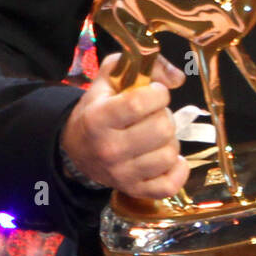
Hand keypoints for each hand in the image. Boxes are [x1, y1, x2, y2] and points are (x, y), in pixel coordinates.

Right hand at [59, 52, 190, 199]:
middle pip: (162, 129)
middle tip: (154, 115)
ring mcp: (122, 174)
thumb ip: (144, 65)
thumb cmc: (98, 109)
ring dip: (170, 141)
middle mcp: (109, 149)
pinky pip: (170, 185)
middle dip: (165, 116)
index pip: (140, 103)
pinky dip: (178, 170)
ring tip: (156, 136)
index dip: (157, 93)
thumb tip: (177, 78)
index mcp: (98, 119)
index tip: (155, 92)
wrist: (78, 149)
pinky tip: (169, 158)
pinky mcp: (135, 190)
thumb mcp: (111, 78)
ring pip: (170, 155)